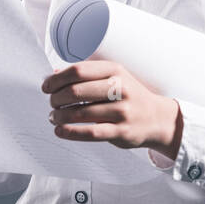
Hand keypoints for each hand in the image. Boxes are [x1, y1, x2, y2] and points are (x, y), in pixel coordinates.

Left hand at [41, 60, 182, 155]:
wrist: (157, 118)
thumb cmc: (129, 96)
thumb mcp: (114, 77)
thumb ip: (86, 75)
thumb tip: (54, 74)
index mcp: (115, 71)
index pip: (78, 71)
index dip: (57, 79)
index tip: (47, 87)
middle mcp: (120, 89)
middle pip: (76, 91)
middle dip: (56, 98)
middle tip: (52, 103)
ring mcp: (122, 111)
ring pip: (80, 113)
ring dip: (60, 116)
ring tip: (53, 117)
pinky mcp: (121, 132)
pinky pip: (90, 133)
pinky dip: (70, 132)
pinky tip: (60, 130)